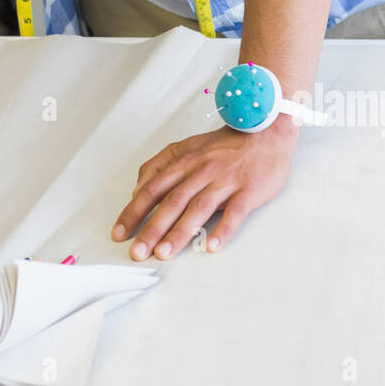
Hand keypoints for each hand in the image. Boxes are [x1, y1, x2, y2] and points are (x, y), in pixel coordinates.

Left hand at [111, 116, 298, 258]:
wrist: (265, 131)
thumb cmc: (224, 145)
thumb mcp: (186, 147)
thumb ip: (160, 165)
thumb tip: (138, 189)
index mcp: (183, 162)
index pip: (152, 189)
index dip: (134, 212)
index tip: (119, 233)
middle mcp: (201, 171)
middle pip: (172, 202)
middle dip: (152, 229)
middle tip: (137, 252)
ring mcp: (225, 180)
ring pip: (199, 208)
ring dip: (180, 232)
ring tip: (164, 254)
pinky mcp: (248, 190)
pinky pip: (235, 212)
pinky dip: (223, 229)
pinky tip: (212, 246)